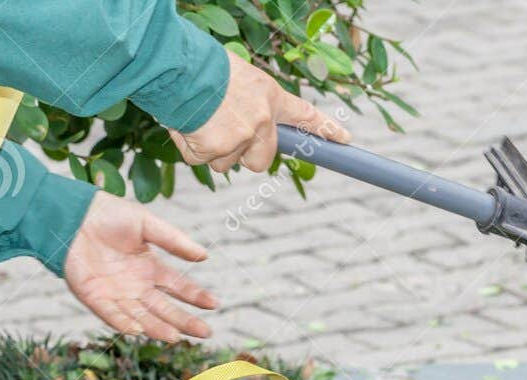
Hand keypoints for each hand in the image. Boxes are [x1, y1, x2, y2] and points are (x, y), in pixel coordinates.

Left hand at [64, 192, 216, 343]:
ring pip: (142, 316)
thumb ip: (174, 240)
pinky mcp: (95, 298)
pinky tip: (139, 331)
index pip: (179, 286)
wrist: (74, 215)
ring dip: (158, 328)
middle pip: (165, 308)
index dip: (196, 296)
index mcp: (151, 267)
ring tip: (176, 337)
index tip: (214, 304)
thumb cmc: (110, 215)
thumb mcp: (147, 224)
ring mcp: (117, 294)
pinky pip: (111, 315)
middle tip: (205, 333)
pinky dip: (124, 323)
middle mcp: (137, 286)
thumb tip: (204, 256)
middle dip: (185, 321)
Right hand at [172, 52, 349, 174]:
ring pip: (227, 163)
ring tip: (200, 121)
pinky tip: (188, 126)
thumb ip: (248, 107)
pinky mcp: (217, 150)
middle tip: (222, 134)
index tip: (345, 140)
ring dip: (211, 149)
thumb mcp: (238, 81)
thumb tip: (238, 135)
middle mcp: (262, 120)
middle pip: (261, 160)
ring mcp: (241, 137)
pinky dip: (191, 148)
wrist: (181, 68)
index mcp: (269, 97)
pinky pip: (202, 161)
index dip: (326, 130)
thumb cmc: (203, 69)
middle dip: (243, 155)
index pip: (305, 116)